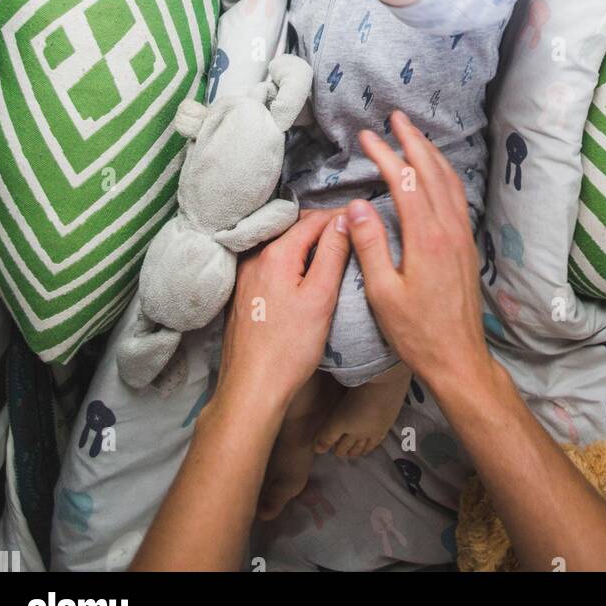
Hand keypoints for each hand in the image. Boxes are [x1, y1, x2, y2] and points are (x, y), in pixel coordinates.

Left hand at [213, 209, 349, 413]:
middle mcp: (254, 258)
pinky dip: (291, 257)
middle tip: (352, 230)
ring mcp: (244, 275)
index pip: (313, 219)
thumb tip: (345, 218)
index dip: (341, 216)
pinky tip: (304, 271)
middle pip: (294, 227)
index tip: (363, 218)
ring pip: (281, 243)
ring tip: (333, 247)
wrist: (251, 389)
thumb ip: (333, 253)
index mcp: (275, 254)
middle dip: (323, 224)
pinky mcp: (242, 292)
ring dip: (306, 240)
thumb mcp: (320, 297)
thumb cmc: (289, 349)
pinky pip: (270, 261)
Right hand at [348, 111, 491, 388]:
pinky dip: (445, 174)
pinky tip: (436, 173)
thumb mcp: (382, 294)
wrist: (459, 359)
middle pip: (433, 172)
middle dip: (414, 141)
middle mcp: (450, 230)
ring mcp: (462, 236)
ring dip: (432, 154)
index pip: (406, 182)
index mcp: (427, 239)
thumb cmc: (417, 332)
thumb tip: (356, 206)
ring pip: (450, 181)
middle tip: (397, 118)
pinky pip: (458, 197)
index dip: (385, 155)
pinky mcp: (467, 246)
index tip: (367, 137)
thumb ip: (370, 246)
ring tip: (415, 135)